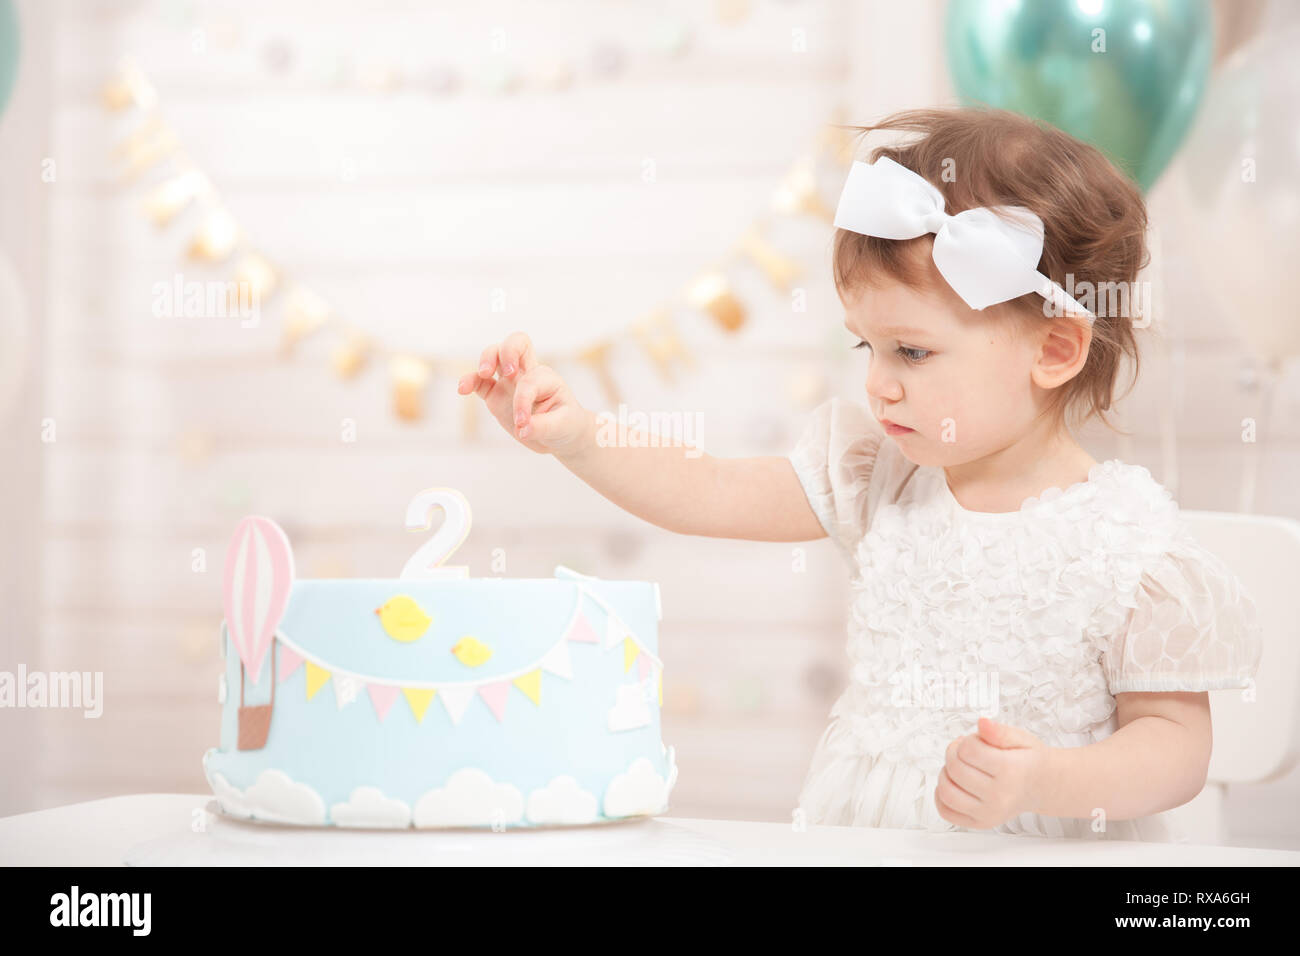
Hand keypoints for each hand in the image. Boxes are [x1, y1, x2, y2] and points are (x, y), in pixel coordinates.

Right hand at [456, 331, 591, 456]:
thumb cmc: (566, 424)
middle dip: (508, 351)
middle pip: (516, 343)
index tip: (523, 424)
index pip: (530, 380)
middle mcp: (527, 373)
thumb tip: (523, 430)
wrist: (561, 435)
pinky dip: (469, 381)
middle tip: (506, 373)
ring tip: (483, 374)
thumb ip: (543, 427)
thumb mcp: (563, 427)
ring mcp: (509, 382)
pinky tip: (462, 389)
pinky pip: (479, 382)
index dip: (523, 401)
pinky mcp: (496, 395)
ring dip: (486, 359)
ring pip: (495, 355)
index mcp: (546, 378)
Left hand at [934, 716, 1049, 829]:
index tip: (977, 742)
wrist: (1042, 787)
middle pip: (954, 768)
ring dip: (946, 773)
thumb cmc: (1029, 762)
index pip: (967, 749)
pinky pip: (946, 811)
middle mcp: (1000, 796)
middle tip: (965, 751)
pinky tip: (955, 785)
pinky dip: (942, 796)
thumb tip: (982, 723)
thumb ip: (999, 731)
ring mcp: (989, 813)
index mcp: (1011, 771)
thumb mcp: (1021, 738)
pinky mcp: (980, 823)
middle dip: (954, 753)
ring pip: (946, 791)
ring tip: (959, 768)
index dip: (967, 740)